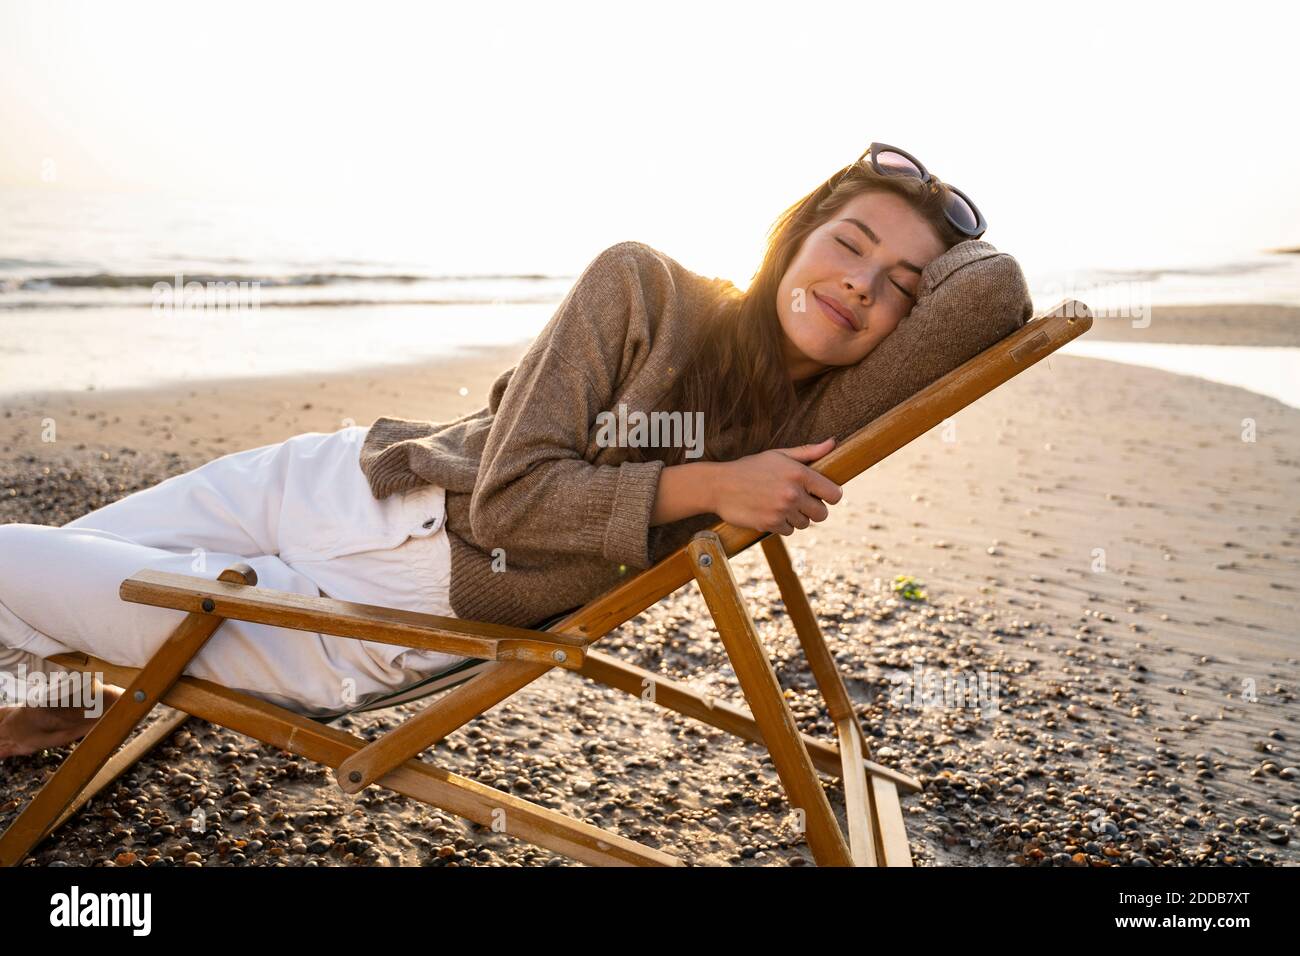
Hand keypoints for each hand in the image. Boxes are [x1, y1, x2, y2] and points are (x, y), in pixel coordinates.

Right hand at [708, 437, 841, 534]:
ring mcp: (781, 510)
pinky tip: (770, 512)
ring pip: (805, 523)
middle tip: (800, 502)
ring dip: (797, 517)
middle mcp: (793, 493)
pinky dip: (782, 524)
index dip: (831, 495)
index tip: (822, 494)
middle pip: (822, 513)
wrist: (719, 485)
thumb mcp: (778, 455)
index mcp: (798, 473)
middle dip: (814, 509)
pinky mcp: (770, 524)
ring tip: (781, 505)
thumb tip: (832, 443)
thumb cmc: (749, 468)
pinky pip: (789, 531)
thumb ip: (807, 451)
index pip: (834, 494)